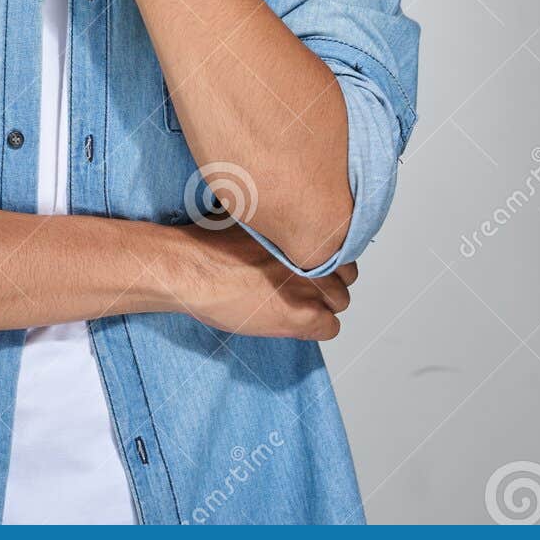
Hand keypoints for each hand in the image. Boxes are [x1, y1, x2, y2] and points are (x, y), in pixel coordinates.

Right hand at [173, 222, 357, 340]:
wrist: (192, 270)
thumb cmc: (210, 241)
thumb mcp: (249, 212)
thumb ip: (277, 219)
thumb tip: (281, 212)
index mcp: (304, 231)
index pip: (341, 243)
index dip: (326, 255)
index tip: (313, 260)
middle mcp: (313, 257)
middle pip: (346, 274)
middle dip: (329, 279)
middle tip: (304, 282)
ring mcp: (309, 288)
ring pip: (340, 301)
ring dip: (323, 302)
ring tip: (298, 301)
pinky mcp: (300, 318)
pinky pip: (331, 327)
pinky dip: (318, 326)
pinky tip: (296, 320)